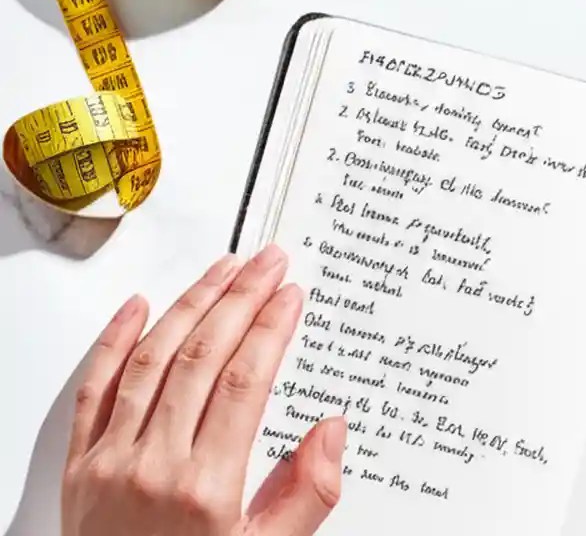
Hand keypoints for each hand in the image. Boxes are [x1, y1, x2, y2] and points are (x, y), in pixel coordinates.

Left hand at [61, 245, 345, 535]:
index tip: (292, 296)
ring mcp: (110, 461)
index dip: (271, 330)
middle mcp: (152, 466)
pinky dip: (116, 341)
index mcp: (206, 489)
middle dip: (240, 299)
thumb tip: (332, 430)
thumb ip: (307, 496)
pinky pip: (95, 388)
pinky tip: (139, 306)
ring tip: (223, 270)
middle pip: (202, 358)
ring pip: (151, 360)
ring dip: (190, 305)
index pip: (245, 383)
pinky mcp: (80, 465)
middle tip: (269, 262)